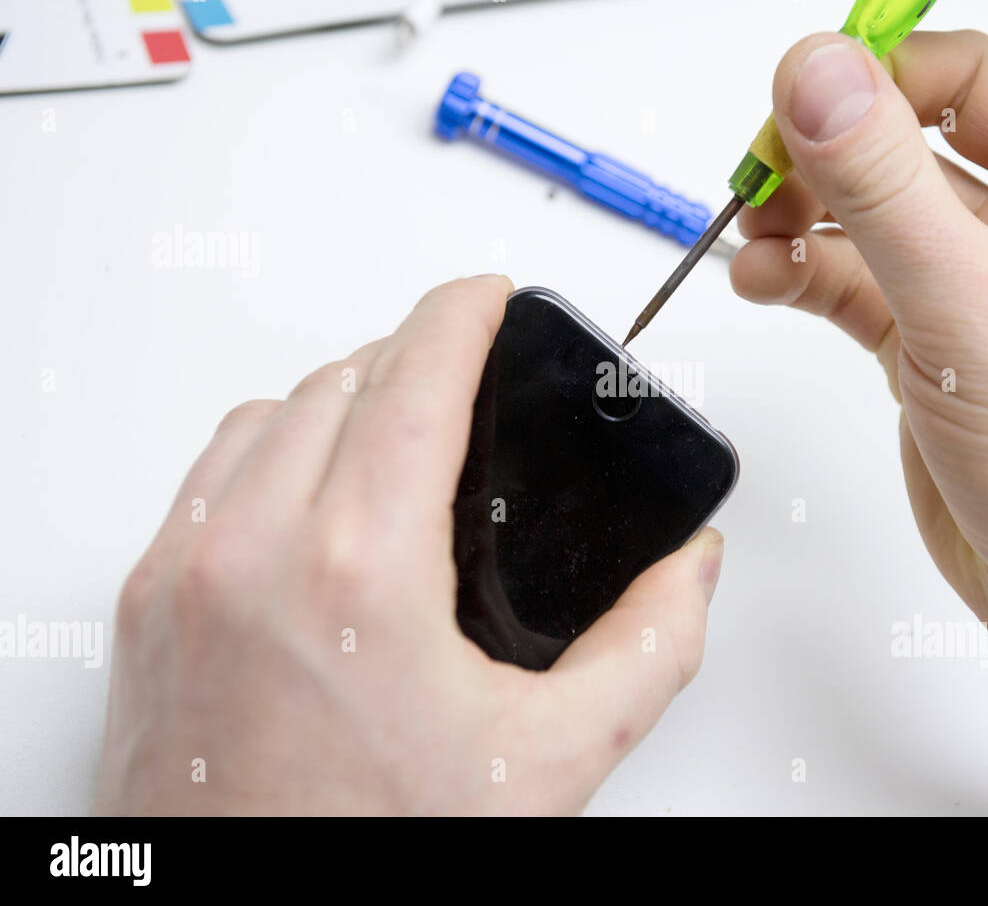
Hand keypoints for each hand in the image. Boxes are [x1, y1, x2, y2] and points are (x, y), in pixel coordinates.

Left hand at [95, 276, 723, 814]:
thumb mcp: (549, 765)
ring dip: (339, 394)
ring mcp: (182, 577)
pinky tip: (316, 486)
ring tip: (399, 424)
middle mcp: (249, 554)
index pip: (413, 377)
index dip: (463, 313)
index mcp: (356, 570)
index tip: (491, 296)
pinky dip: (270, 445)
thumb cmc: (368, 855)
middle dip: (413, 352)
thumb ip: (646, 650)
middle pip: (341, 379)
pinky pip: (209, 471)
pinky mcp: (144, 608)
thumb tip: (686, 570)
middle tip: (467, 371)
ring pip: (267, 413)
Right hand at [731, 0, 987, 812]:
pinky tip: (762, 274)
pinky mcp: (929, 319)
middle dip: (855, 101)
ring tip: (757, 217)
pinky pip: (848, 255)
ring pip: (882, 176)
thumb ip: (882, 192)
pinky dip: (796, 258)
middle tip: (786, 130)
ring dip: (808, 187)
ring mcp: (984, 260)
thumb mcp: (974, 312)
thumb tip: (815, 78)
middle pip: (947, 82)